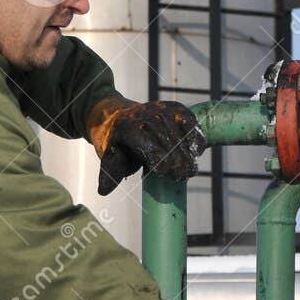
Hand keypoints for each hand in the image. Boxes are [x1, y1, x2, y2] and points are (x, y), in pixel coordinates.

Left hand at [85, 97, 206, 194]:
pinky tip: (195, 151)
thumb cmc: (116, 142)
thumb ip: (110, 173)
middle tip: (183, 176)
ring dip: (189, 154)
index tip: (169, 177)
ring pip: (182, 134)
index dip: (163, 167)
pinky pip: (191, 123)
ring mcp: (161, 110)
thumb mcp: (109, 156)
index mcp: (128, 129)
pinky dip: (195, 137)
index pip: (152, 151)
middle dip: (179, 164)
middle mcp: (146, 116)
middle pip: (170, 144)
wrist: (118, 116)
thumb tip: (103, 192)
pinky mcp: (174, 107)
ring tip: (190, 170)